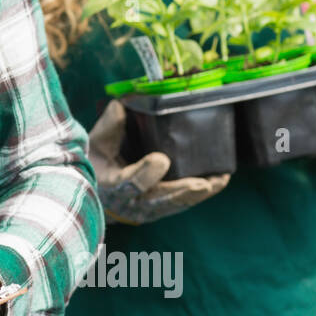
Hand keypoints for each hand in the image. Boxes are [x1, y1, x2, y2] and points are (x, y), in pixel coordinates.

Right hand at [90, 99, 229, 224]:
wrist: (98, 196)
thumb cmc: (98, 164)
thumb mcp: (97, 144)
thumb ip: (110, 126)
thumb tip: (123, 104)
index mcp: (110, 184)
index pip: (128, 183)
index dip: (145, 173)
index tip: (161, 159)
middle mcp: (130, 202)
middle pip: (157, 200)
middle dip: (181, 191)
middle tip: (201, 184)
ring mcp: (146, 209)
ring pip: (174, 204)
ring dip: (196, 193)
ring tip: (218, 181)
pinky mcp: (160, 210)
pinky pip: (182, 203)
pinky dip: (201, 194)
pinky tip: (219, 181)